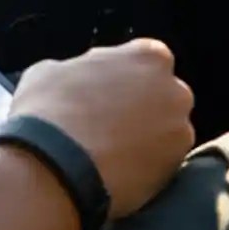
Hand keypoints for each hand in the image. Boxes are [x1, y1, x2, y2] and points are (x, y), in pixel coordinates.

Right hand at [8, 39, 194, 219]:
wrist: (54, 166)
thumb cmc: (49, 110)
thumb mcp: (51, 71)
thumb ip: (79, 69)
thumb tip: (76, 79)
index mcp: (149, 56)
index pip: (145, 60)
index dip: (123, 78)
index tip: (105, 91)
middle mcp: (175, 90)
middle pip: (162, 97)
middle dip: (142, 107)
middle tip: (108, 123)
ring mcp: (179, 132)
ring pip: (165, 133)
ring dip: (144, 139)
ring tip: (110, 153)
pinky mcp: (175, 170)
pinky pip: (160, 165)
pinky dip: (143, 168)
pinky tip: (115, 173)